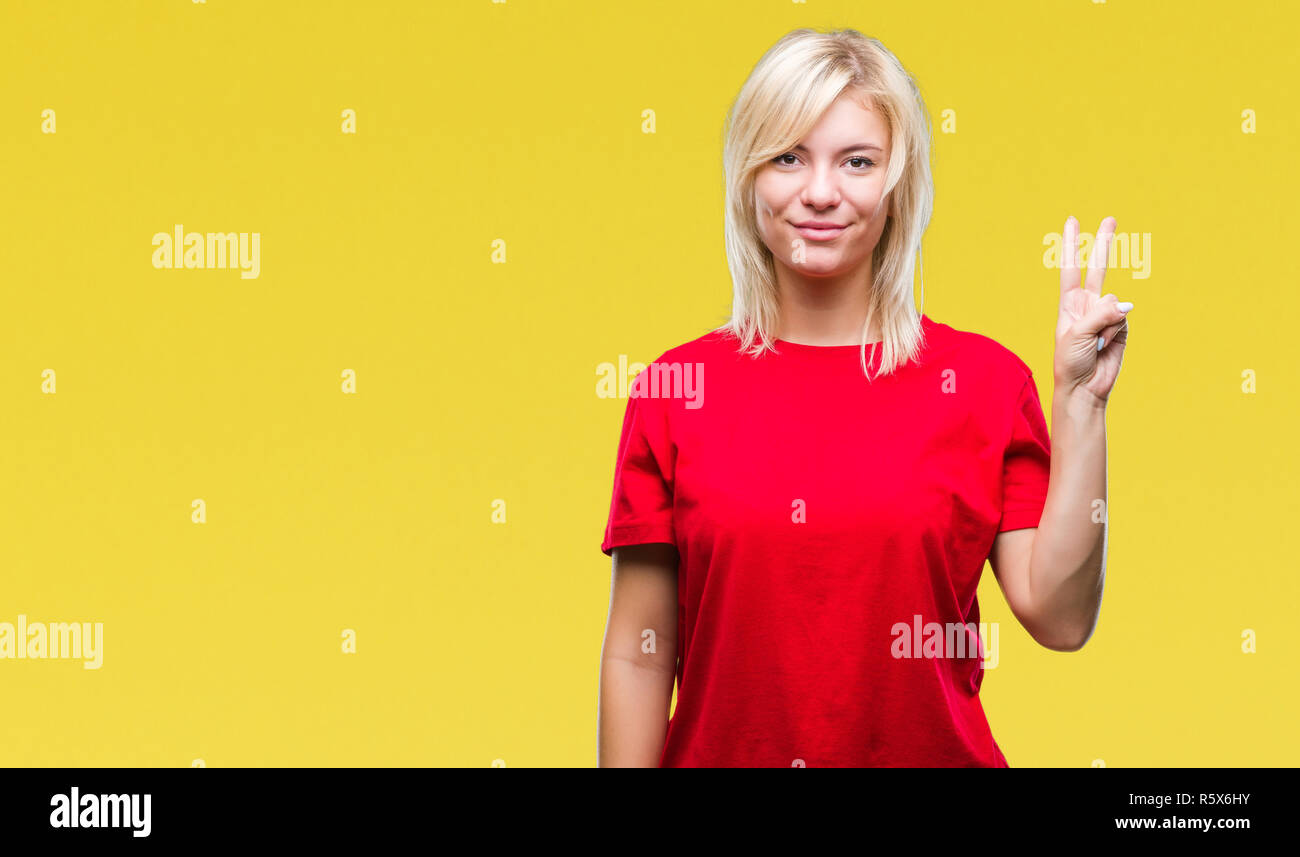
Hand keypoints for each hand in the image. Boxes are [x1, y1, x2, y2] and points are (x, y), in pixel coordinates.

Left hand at [1054, 215, 1131, 405]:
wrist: (1084, 387)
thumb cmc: (1071, 361)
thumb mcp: (1077, 335)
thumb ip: (1100, 315)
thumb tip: (1126, 305)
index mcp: (1069, 304)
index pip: (1070, 268)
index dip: (1071, 245)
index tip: (1072, 221)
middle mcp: (1088, 305)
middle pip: (1098, 268)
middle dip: (1104, 244)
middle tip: (1111, 218)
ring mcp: (1106, 315)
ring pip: (1114, 304)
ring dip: (1106, 324)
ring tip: (1095, 343)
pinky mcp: (1121, 327)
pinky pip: (1123, 319)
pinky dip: (1116, 332)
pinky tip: (1107, 345)